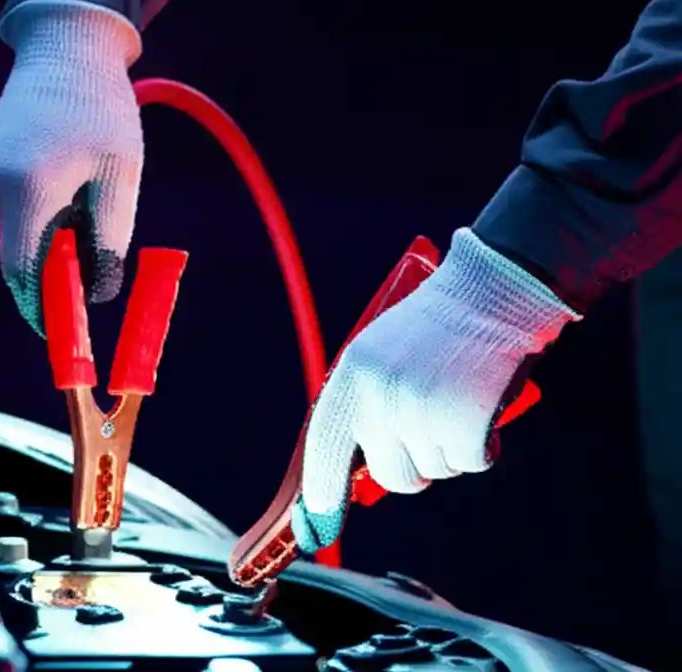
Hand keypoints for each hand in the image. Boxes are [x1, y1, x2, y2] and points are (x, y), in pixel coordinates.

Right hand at [0, 0, 144, 334]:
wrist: (65, 45)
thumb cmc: (100, 107)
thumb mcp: (121, 176)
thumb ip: (109, 239)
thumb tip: (98, 293)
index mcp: (27, 192)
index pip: (24, 277)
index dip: (44, 314)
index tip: (66, 338)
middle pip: (19, 263)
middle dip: (56, 279)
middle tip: (98, 273)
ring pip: (19, 239)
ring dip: (54, 245)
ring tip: (95, 202)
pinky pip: (15, 215)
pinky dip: (44, 221)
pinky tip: (74, 188)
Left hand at [292, 228, 580, 551]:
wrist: (494, 290)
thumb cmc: (441, 324)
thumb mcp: (383, 354)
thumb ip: (369, 402)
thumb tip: (360, 463)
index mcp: (351, 375)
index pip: (323, 447)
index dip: (322, 491)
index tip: (318, 523)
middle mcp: (377, 398)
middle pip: (390, 475)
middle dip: (413, 467)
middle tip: (433, 429)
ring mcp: (418, 413)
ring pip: (434, 469)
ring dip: (451, 448)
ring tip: (460, 398)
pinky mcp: (461, 424)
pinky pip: (471, 461)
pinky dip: (484, 444)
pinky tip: (484, 403)